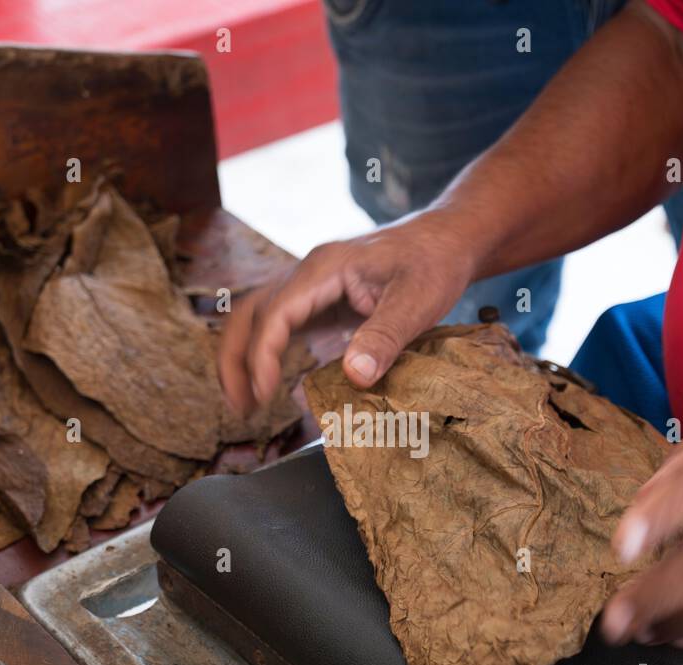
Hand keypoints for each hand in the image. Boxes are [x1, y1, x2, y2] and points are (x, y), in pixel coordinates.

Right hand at [217, 211, 479, 415]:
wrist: (447, 240)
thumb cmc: (434, 263)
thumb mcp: (418, 301)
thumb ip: (385, 337)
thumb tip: (355, 377)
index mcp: (325, 268)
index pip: (275, 313)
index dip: (262, 355)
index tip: (263, 394)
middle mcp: (308, 273)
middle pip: (250, 313)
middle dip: (235, 360)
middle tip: (240, 408)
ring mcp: (311, 285)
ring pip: (258, 317)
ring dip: (243, 357)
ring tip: (245, 402)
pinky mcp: (320, 299)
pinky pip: (279, 324)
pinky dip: (266, 353)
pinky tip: (269, 383)